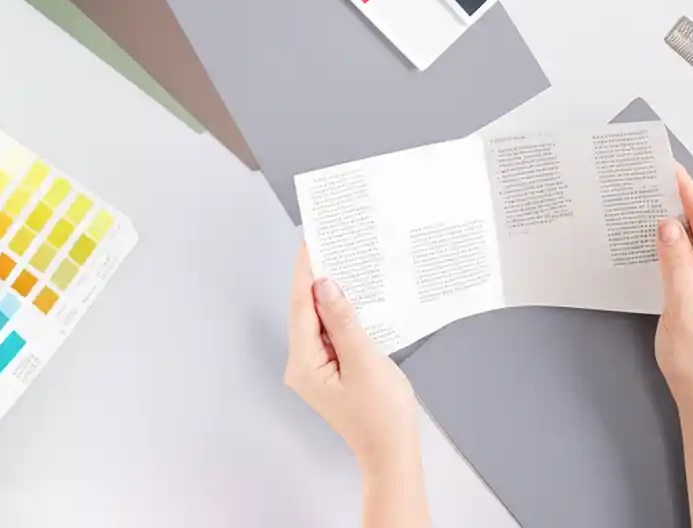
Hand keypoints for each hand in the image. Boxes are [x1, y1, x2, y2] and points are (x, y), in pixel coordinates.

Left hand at [283, 245, 419, 470]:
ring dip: (330, 294)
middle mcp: (302, 365)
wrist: (391, 451)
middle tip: (331, 242)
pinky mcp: (329, 370)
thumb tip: (326, 285)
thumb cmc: (381, 415)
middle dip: (318, 277)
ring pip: (318, 320)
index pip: (301, 306)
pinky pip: (330, 333)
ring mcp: (315, 369)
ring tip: (344, 262)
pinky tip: (354, 298)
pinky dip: (340, 314)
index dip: (306, 271)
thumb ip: (344, 321)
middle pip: (306, 311)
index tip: (312, 241)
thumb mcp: (365, 361)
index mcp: (304, 364)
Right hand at [655, 165, 692, 417]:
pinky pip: (688, 256)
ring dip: (672, 219)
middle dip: (677, 198)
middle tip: (649, 173)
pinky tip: (652, 234)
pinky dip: (671, 242)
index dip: (687, 190)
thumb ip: (676, 264)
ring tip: (645, 195)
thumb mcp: (682, 310)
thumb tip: (668, 223)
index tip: (668, 164)